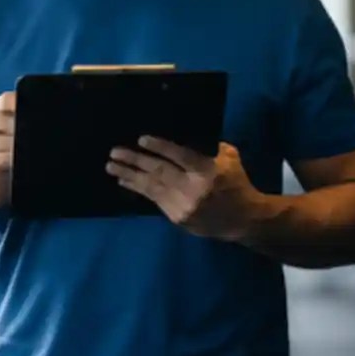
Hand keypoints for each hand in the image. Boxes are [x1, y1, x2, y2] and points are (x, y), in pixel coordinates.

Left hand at [107, 140, 260, 241]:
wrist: (243, 219)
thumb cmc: (237, 184)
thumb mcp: (231, 160)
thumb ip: (213, 149)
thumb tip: (194, 136)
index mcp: (207, 171)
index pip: (179, 156)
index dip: (160, 147)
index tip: (142, 139)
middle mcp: (192, 188)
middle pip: (159, 171)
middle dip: (135, 161)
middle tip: (115, 152)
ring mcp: (182, 205)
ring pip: (152, 187)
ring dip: (129, 175)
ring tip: (111, 167)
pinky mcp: (177, 217)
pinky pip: (154, 200)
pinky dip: (139, 189)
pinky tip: (126, 181)